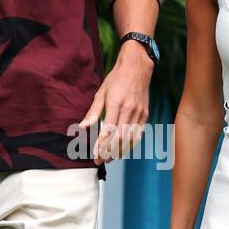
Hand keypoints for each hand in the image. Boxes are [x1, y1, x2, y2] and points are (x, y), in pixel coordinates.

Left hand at [78, 40, 151, 164]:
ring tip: (110, 158)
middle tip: (100, 161)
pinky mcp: (145, 114)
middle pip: (119, 138)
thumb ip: (93, 112)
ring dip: (120, 151)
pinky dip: (130, 144)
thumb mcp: (101, 93)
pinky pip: (138, 134)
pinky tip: (123, 149)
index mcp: (116, 104)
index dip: (101, 146)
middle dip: (109, 152)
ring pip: (130, 138)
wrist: (137, 68)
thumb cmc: (116, 79)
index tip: (95, 155)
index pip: (108, 131)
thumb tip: (83, 127)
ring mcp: (139, 113)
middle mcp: (129, 110)